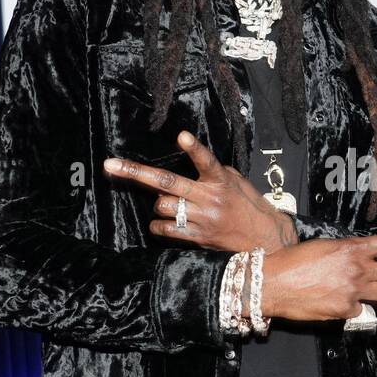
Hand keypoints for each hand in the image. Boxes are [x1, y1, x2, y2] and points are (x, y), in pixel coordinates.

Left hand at [104, 131, 295, 252]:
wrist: (265, 241)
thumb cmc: (248, 205)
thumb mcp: (235, 181)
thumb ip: (211, 172)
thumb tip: (187, 163)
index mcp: (221, 180)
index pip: (206, 160)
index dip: (194, 148)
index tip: (182, 136)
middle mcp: (210, 198)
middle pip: (167, 183)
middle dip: (135, 173)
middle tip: (111, 165)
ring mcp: (202, 219)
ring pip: (162, 206)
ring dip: (160, 204)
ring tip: (173, 205)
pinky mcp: (198, 238)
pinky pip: (165, 229)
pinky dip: (160, 225)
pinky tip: (167, 222)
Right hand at [260, 227, 376, 320]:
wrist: (273, 282)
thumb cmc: (294, 262)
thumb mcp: (326, 248)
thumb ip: (349, 255)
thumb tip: (362, 264)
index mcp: (353, 248)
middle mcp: (358, 268)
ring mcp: (354, 290)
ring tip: (373, 292)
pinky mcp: (346, 310)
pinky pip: (360, 311)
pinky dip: (352, 309)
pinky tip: (334, 304)